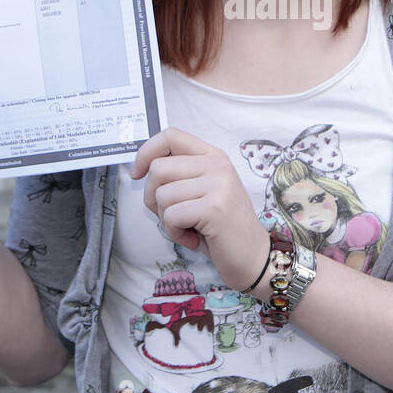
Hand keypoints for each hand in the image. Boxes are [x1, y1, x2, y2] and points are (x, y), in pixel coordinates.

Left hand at [130, 128, 270, 292]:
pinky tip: (194, 239)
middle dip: (152, 198)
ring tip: (189, 228)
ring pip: (161, 195)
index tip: (137, 174)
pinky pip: (170, 216)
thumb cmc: (221, 229)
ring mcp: (218, 185)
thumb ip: (180, 176)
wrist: (254, 257)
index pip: (171, 135)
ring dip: (166, 220)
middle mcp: (217, 165)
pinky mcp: (214, 208)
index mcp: (213, 157)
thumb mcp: (202, 192)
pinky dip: (175, 233)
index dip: (145, 152)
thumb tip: (139, 169)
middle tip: (173, 216)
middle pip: (158, 168)